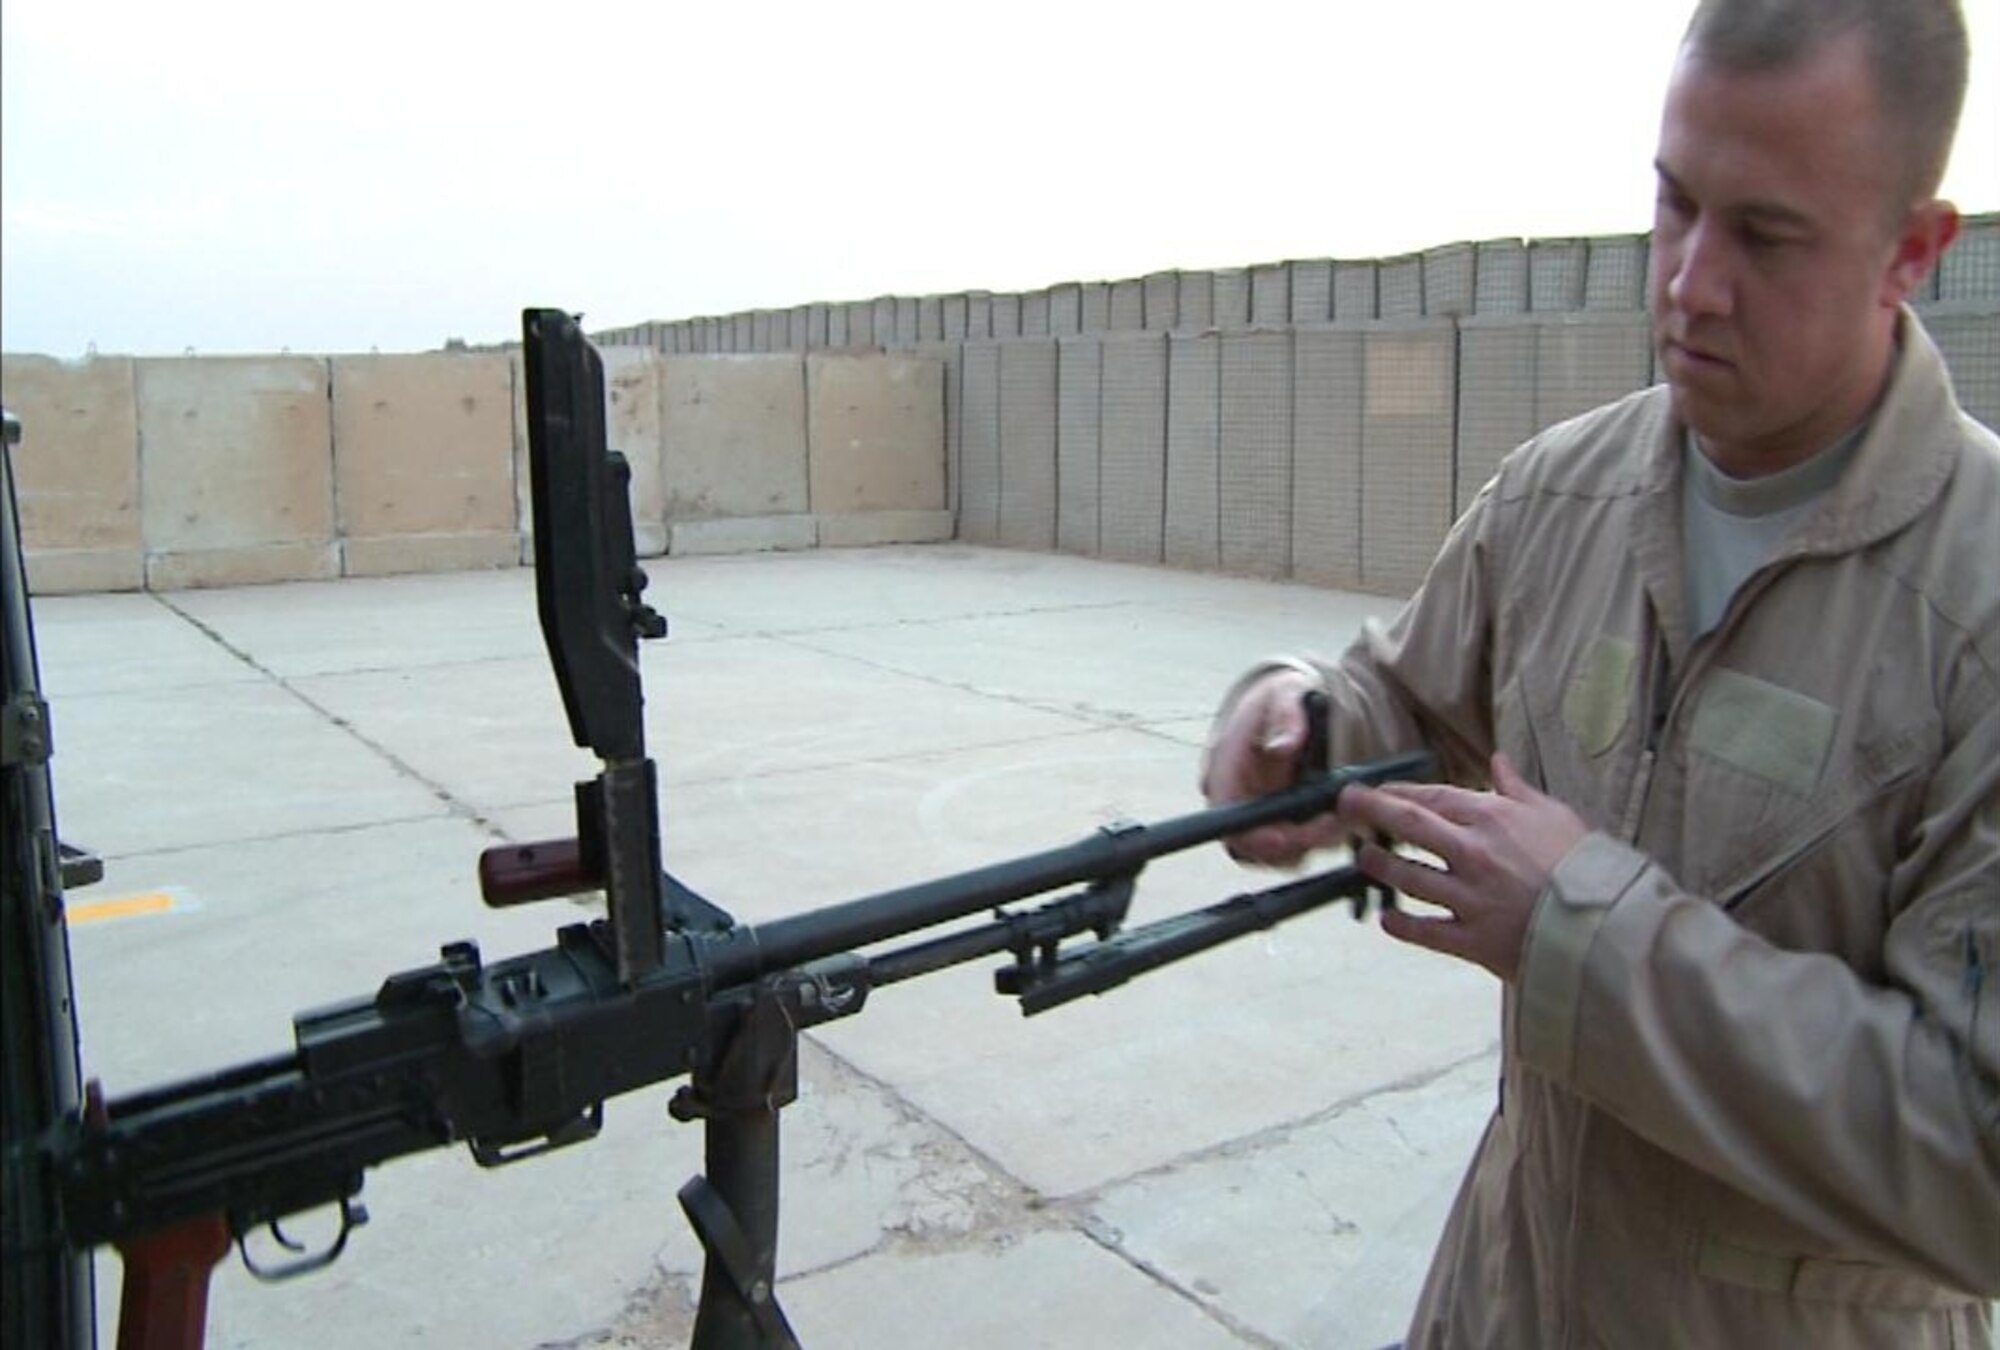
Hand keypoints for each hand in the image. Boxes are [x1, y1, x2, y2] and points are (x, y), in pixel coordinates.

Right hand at [1201, 668, 1345, 866]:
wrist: (1293, 700)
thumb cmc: (1283, 696)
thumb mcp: (1286, 693)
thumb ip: (1286, 716)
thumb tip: (1282, 745)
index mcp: (1225, 765)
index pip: (1224, 815)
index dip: (1251, 835)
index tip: (1283, 838)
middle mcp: (1236, 794)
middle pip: (1251, 843)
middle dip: (1292, 842)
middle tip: (1332, 826)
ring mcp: (1256, 808)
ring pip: (1275, 850)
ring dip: (1310, 843)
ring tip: (1344, 819)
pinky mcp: (1280, 817)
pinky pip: (1294, 844)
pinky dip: (1318, 838)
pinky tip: (1342, 818)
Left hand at [1338, 754, 1587, 981]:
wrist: (1608, 925)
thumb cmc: (1585, 866)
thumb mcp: (1556, 816)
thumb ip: (1518, 789)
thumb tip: (1498, 761)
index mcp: (1492, 819)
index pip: (1431, 797)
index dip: (1397, 792)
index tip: (1375, 789)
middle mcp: (1472, 854)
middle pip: (1407, 825)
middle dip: (1369, 812)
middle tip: (1344, 806)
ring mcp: (1468, 898)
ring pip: (1406, 875)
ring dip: (1378, 865)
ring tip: (1364, 859)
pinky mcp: (1472, 939)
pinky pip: (1424, 931)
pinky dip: (1401, 924)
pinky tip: (1387, 919)